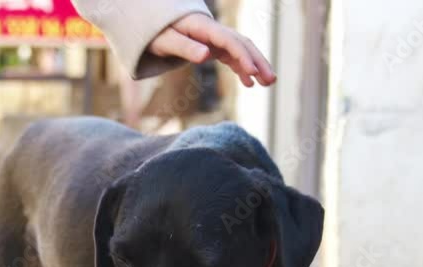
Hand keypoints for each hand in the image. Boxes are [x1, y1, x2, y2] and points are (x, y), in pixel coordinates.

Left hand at [148, 13, 275, 86]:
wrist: (152, 28)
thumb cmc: (156, 34)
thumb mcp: (166, 42)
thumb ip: (185, 48)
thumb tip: (206, 55)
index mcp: (203, 27)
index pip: (229, 41)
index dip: (243, 56)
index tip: (253, 73)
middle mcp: (213, 31)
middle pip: (242, 43)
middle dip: (258, 61)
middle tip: (270, 80)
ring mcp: (215, 38)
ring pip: (242, 50)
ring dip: (256, 65)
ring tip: (268, 83)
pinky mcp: (213, 46)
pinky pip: (233, 56)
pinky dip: (242, 68)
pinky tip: (250, 83)